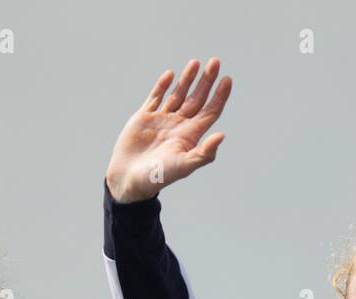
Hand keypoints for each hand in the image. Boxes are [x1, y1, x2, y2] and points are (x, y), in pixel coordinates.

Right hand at [105, 57, 231, 203]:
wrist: (129, 180)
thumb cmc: (158, 177)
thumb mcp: (183, 166)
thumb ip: (204, 153)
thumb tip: (222, 135)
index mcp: (190, 136)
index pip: (210, 111)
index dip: (219, 96)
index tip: (227, 79)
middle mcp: (178, 125)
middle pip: (197, 99)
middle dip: (206, 81)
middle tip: (215, 62)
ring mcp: (161, 120)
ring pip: (178, 95)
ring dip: (187, 79)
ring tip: (195, 62)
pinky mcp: (143, 118)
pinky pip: (155, 98)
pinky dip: (162, 86)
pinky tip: (170, 75)